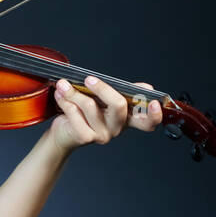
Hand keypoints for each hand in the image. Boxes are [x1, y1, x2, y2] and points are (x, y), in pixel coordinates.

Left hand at [47, 76, 161, 155]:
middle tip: (89, 79)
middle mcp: (117, 128)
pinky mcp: (86, 137)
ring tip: (63, 85)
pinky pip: (75, 113)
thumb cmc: (84, 112)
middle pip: (119, 105)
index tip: (154, 102)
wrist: (63, 133)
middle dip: (102, 88)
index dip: (154, 114)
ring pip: (91, 105)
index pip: (148, 121)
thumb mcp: (105, 100)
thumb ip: (122, 91)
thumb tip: (146, 88)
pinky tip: (60, 96)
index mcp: (126, 118)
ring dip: (73, 92)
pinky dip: (65, 101)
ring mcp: (102, 134)